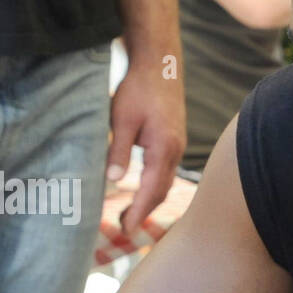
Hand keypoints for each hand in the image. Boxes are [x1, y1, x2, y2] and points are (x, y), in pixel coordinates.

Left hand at [106, 60, 185, 237]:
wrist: (160, 64)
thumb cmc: (139, 88)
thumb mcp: (121, 120)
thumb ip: (119, 151)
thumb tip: (114, 180)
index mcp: (164, 149)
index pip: (151, 191)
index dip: (138, 212)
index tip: (125, 229)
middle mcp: (175, 152)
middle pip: (162, 192)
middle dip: (144, 212)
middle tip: (124, 227)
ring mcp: (178, 146)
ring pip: (166, 182)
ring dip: (150, 199)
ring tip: (131, 212)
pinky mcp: (174, 139)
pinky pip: (167, 171)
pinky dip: (156, 185)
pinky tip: (144, 187)